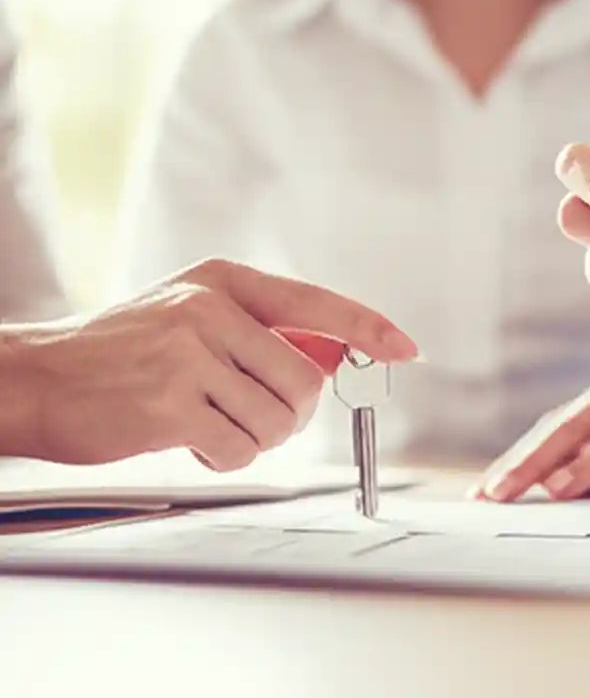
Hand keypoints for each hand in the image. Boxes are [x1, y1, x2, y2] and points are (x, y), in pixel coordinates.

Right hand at [0, 258, 417, 467]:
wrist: (38, 378)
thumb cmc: (121, 353)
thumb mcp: (189, 315)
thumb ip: (257, 332)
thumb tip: (334, 360)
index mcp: (223, 281)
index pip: (317, 303)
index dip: (368, 329)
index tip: (404, 349)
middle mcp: (210, 309)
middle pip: (306, 381)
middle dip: (293, 414)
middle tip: (254, 416)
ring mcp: (190, 356)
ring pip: (279, 421)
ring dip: (255, 438)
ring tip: (209, 423)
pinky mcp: (172, 405)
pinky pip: (241, 448)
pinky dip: (225, 456)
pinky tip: (189, 440)